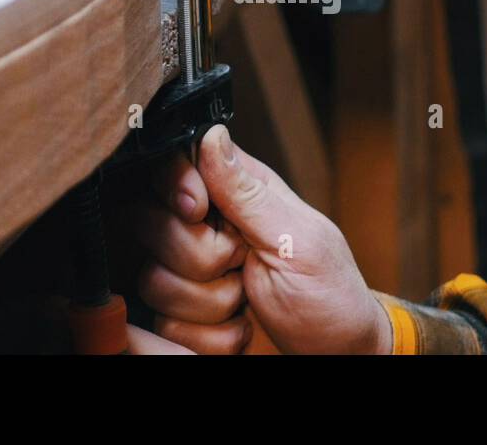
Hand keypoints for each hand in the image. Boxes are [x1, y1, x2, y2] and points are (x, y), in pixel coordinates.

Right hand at [134, 125, 391, 353]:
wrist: (336, 352)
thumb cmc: (331, 293)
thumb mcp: (296, 238)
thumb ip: (247, 192)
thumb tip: (212, 135)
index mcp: (235, 193)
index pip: (171, 167)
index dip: (176, 189)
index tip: (199, 212)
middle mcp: (205, 228)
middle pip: (150, 225)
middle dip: (200, 257)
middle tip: (242, 262)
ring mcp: (191, 274)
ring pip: (153, 280)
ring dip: (210, 303)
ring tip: (246, 299)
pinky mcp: (184, 315)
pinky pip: (165, 325)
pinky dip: (209, 336)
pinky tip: (238, 325)